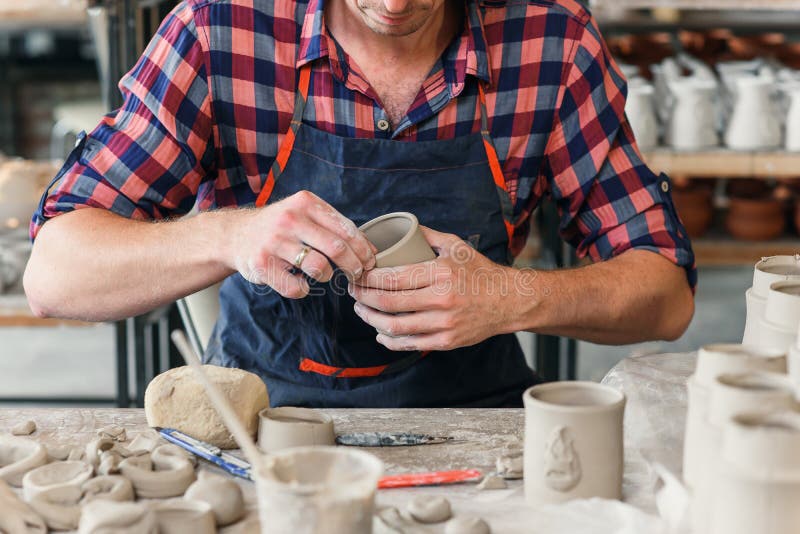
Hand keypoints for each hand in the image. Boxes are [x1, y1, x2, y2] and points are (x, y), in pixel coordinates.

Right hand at [226, 190, 375, 297]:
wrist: (236, 235)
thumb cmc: (281, 227)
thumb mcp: (305, 214)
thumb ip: (335, 226)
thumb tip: (371, 250)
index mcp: (305, 203)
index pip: (346, 229)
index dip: (363, 250)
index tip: (370, 262)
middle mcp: (289, 219)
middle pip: (337, 249)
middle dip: (354, 266)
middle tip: (357, 274)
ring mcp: (274, 242)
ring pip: (319, 268)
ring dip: (328, 276)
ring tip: (323, 274)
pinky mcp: (262, 265)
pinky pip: (296, 288)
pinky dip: (304, 290)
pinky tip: (301, 282)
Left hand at [349, 227, 533, 350]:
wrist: (508, 300)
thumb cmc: (479, 272)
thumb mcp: (456, 246)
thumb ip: (428, 236)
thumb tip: (400, 226)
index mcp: (440, 273)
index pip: (393, 277)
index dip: (368, 278)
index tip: (358, 274)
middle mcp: (441, 299)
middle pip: (388, 302)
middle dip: (363, 297)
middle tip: (353, 290)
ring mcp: (444, 323)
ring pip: (395, 326)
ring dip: (371, 319)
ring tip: (361, 309)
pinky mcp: (447, 341)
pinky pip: (410, 343)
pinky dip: (389, 340)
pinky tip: (379, 332)